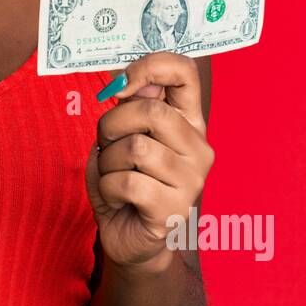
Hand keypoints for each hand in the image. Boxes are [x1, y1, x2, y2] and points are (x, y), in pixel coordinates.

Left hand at [87, 52, 213, 268]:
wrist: (130, 239)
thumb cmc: (124, 182)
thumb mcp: (121, 138)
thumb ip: (129, 108)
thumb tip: (130, 83)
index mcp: (188, 122)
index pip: (184, 72)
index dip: (150, 66)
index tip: (121, 85)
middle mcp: (198, 148)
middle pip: (151, 111)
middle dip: (112, 125)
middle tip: (106, 145)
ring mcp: (192, 180)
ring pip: (135, 148)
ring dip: (108, 162)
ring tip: (113, 176)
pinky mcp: (174, 210)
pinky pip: (127, 182)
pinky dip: (107, 188)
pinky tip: (117, 199)